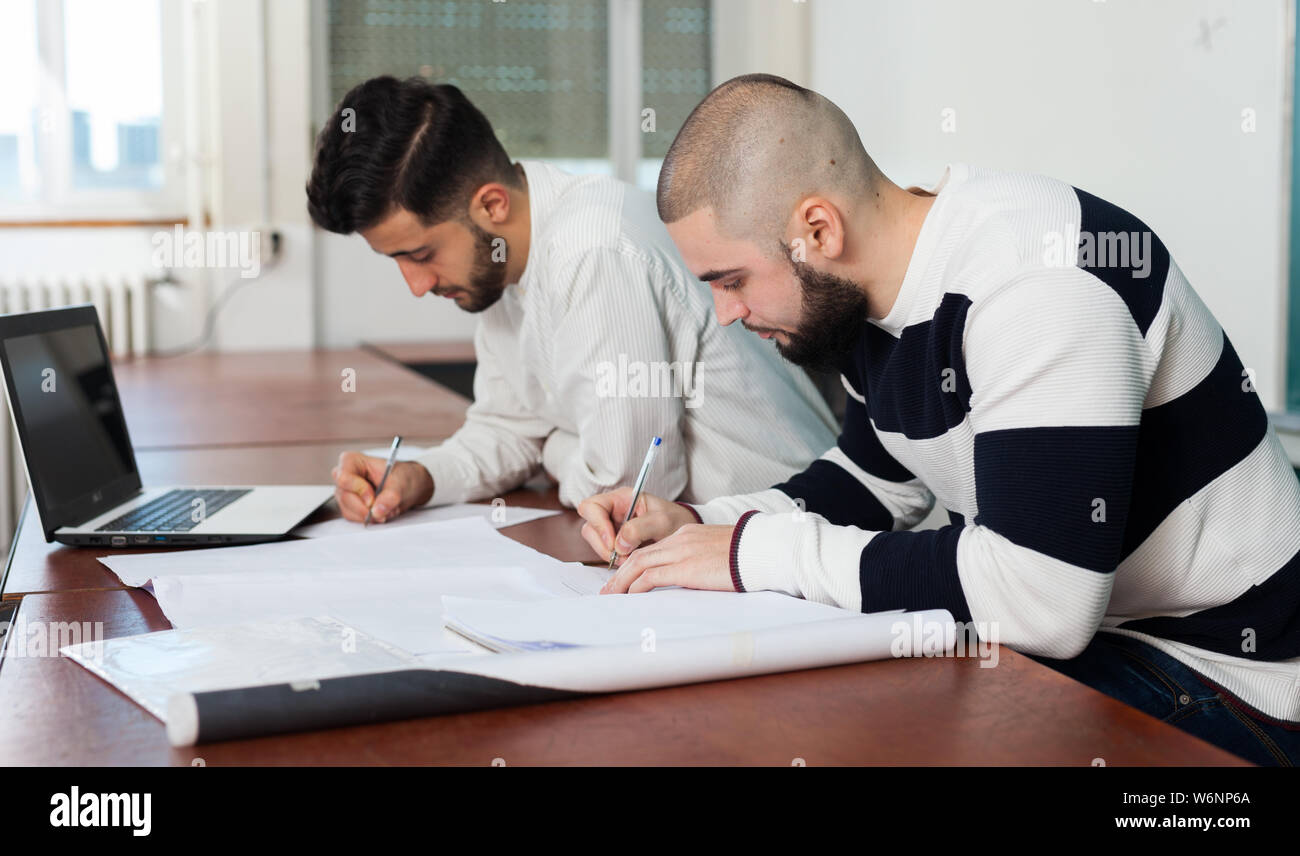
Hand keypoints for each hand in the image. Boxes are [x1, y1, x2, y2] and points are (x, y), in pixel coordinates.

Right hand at [331, 452, 433, 523]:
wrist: (406, 487)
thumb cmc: (402, 477)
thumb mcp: (401, 483)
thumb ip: (390, 496)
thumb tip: (377, 511)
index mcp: (352, 461)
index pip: (344, 478)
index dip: (359, 490)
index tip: (373, 498)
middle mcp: (344, 476)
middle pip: (345, 497)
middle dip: (366, 507)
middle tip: (384, 509)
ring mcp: (344, 492)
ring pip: (348, 510)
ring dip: (369, 515)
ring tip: (386, 508)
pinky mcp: (348, 506)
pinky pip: (353, 517)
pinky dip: (369, 519)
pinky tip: (380, 511)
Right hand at [576, 487, 696, 564]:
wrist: (685, 532)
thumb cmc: (675, 520)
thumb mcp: (662, 521)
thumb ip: (640, 528)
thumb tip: (619, 544)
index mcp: (621, 498)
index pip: (592, 507)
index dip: (598, 525)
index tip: (613, 542)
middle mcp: (612, 512)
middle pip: (590, 527)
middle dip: (603, 545)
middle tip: (623, 556)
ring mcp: (612, 527)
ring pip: (595, 542)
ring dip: (609, 554)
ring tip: (630, 559)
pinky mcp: (615, 542)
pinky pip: (605, 552)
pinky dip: (615, 559)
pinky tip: (630, 560)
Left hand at [599, 524, 735, 593]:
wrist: (760, 549)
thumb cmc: (747, 555)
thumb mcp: (718, 553)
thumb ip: (701, 561)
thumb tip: (696, 577)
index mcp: (686, 535)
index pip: (653, 549)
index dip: (635, 564)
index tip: (626, 578)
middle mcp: (679, 540)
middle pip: (639, 555)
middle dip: (620, 573)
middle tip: (609, 589)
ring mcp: (680, 552)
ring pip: (638, 564)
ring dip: (622, 581)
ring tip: (611, 595)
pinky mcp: (684, 567)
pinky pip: (650, 577)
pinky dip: (636, 587)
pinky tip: (630, 597)